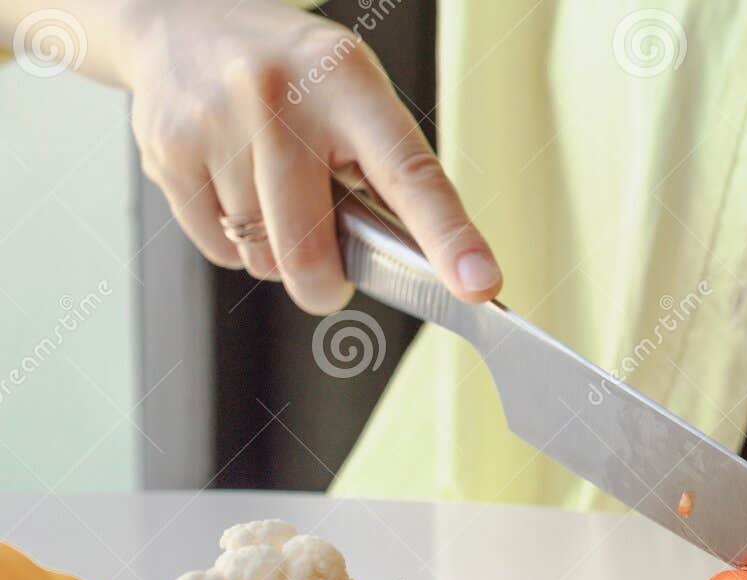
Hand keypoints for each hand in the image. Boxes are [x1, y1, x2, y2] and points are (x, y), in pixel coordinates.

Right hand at [119, 0, 500, 312]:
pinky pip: (218, 251)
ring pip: (262, 259)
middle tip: (332, 269)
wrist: (185, 18)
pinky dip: (235, 243)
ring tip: (274, 192)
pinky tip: (234, 187)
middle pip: (311, 253)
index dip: (449, 238)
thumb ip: (387, 175)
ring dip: (277, 254)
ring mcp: (214, 121)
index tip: (479, 285)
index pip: (410, 174)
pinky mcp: (166, 150)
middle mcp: (277, 96)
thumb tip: (419, 269)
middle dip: (327, 282)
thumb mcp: (357, 99)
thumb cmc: (297, 77)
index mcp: (349, 83)